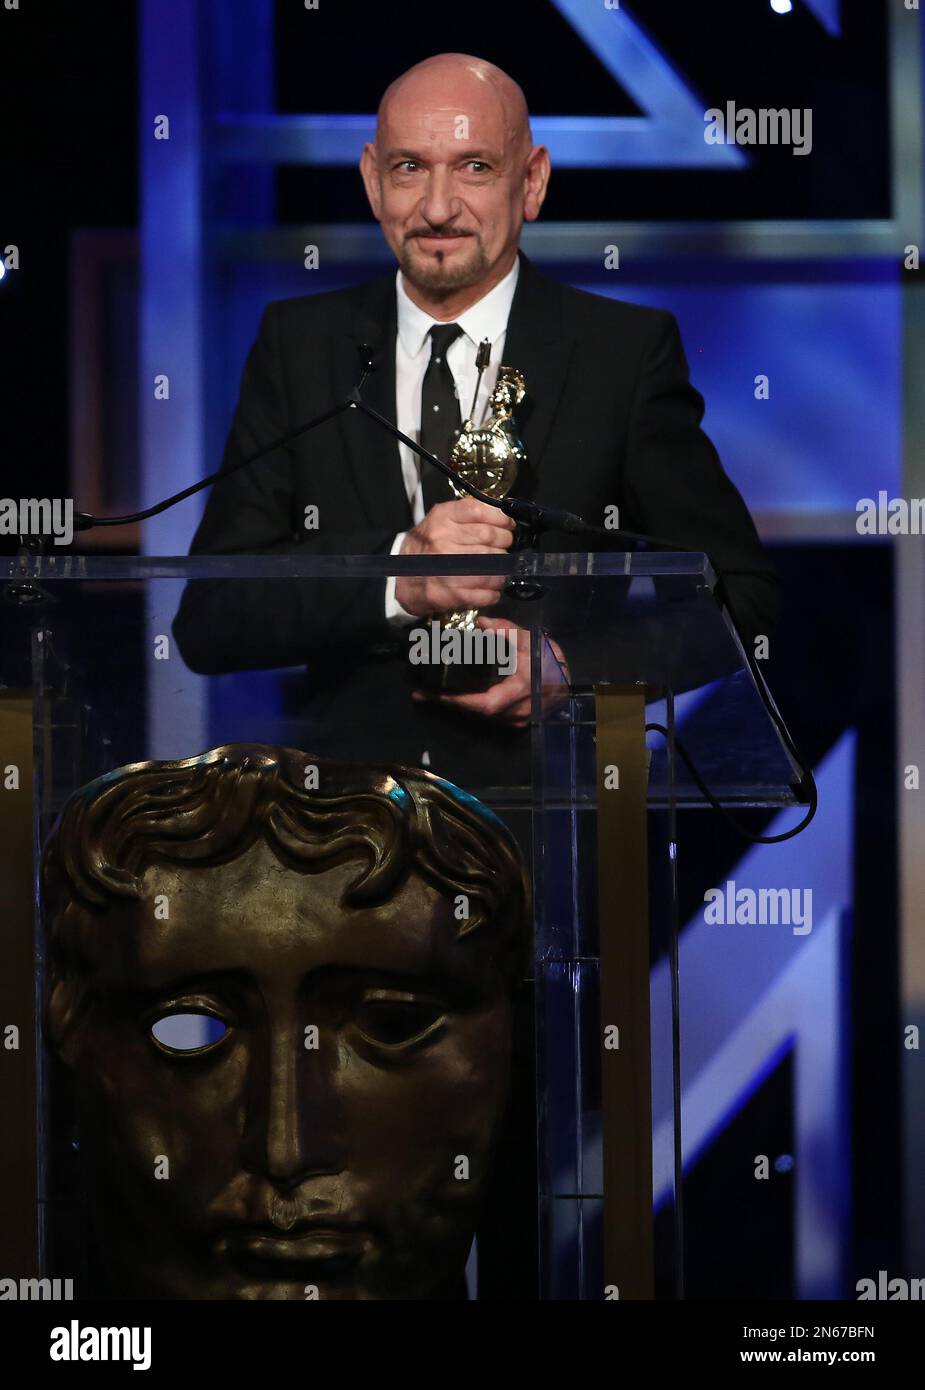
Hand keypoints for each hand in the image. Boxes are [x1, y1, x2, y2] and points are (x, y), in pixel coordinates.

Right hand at [395, 498, 514, 617]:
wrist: (402, 578)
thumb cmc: (427, 547)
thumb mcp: (440, 520)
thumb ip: (467, 515)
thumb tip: (503, 516)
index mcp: (442, 518)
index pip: (479, 511)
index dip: (501, 518)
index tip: (508, 525)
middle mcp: (442, 541)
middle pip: (490, 537)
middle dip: (504, 543)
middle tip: (503, 548)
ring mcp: (446, 569)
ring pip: (493, 567)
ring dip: (502, 569)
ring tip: (499, 570)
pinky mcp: (450, 594)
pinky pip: (486, 593)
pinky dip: (494, 591)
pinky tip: (491, 588)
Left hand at [411, 616, 569, 727]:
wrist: (567, 679)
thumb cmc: (549, 658)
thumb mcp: (530, 639)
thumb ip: (506, 631)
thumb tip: (482, 623)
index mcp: (521, 689)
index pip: (484, 702)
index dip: (458, 700)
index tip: (433, 693)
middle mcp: (517, 710)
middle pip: (476, 711)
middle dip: (448, 702)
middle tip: (421, 694)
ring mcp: (517, 719)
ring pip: (481, 713)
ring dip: (458, 704)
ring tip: (432, 694)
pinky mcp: (514, 720)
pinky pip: (488, 713)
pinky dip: (471, 704)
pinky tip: (456, 696)